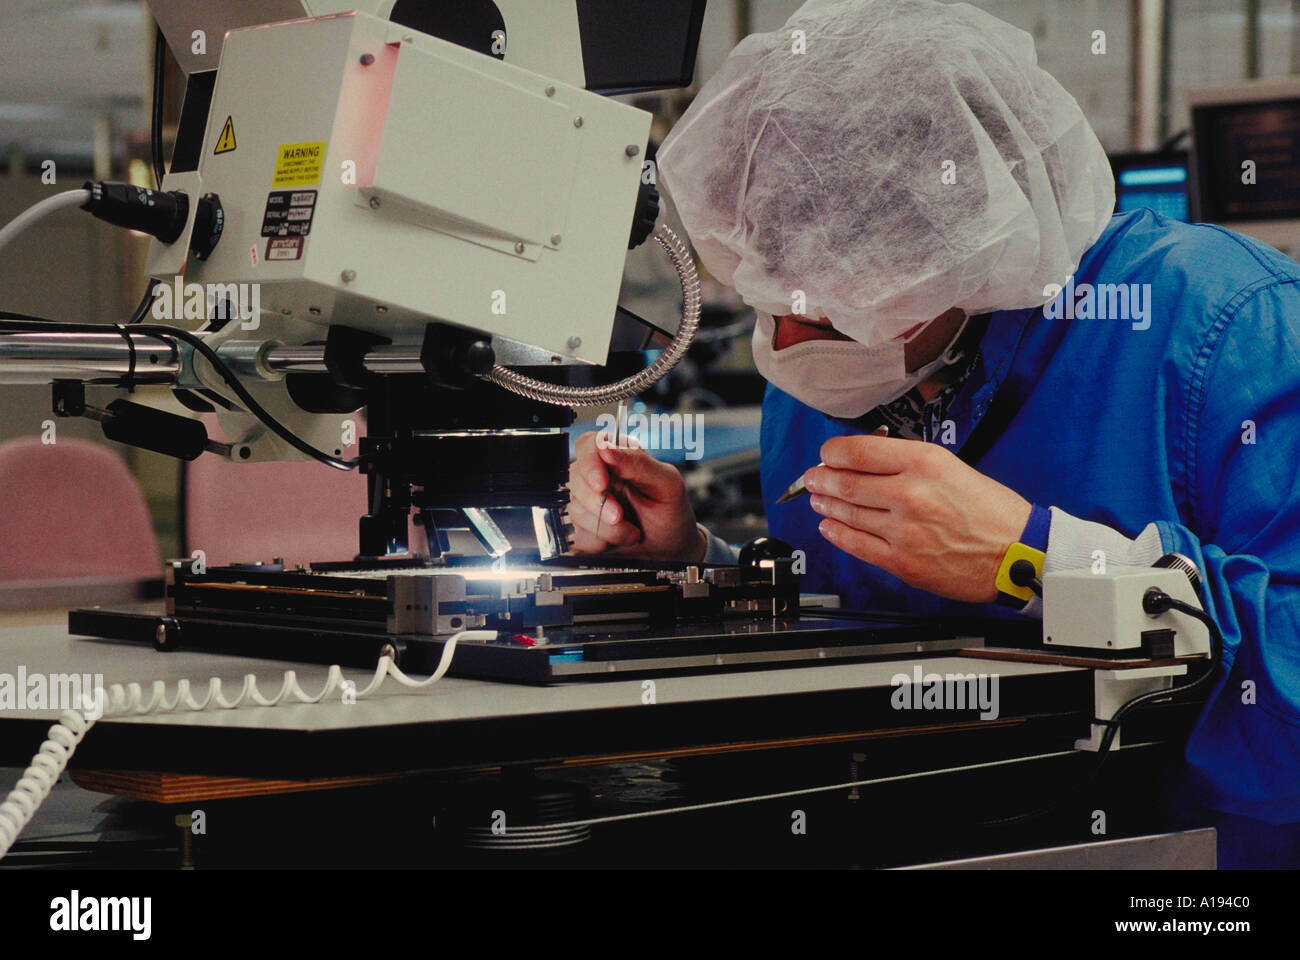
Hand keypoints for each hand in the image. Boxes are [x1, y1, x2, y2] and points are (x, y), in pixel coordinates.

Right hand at [566, 430, 706, 561]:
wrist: (672, 550)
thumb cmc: (671, 512)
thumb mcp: (667, 485)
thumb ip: (639, 463)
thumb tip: (607, 448)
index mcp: (619, 458)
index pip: (588, 444)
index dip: (589, 462)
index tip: (601, 484)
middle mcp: (599, 477)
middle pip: (576, 478)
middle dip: (598, 503)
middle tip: (620, 516)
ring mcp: (588, 504)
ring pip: (575, 510)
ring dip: (606, 528)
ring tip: (633, 533)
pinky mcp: (583, 530)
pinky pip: (579, 536)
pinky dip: (601, 543)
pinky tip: (619, 542)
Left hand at [803, 436, 1030, 602]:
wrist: (1018, 553)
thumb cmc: (991, 511)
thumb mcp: (952, 467)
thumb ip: (908, 463)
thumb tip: (866, 460)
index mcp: (924, 463)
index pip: (858, 451)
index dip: (832, 452)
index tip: (827, 453)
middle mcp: (910, 494)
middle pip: (845, 482)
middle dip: (820, 478)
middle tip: (812, 477)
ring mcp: (903, 531)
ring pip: (847, 513)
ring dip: (825, 505)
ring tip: (818, 499)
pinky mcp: (902, 561)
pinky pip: (857, 544)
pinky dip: (837, 533)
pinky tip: (829, 526)